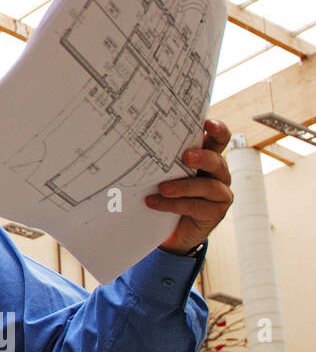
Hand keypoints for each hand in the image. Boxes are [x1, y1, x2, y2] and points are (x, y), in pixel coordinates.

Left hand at [147, 119, 233, 255]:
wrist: (171, 228)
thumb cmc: (166, 191)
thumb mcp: (163, 171)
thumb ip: (160, 158)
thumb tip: (131, 143)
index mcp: (207, 157)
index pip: (219, 140)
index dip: (218, 130)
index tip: (207, 123)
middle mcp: (217, 173)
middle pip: (217, 161)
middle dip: (202, 157)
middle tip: (186, 156)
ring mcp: (220, 193)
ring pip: (208, 186)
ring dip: (184, 186)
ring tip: (162, 188)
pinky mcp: (215, 212)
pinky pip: (197, 206)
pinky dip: (175, 204)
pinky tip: (154, 202)